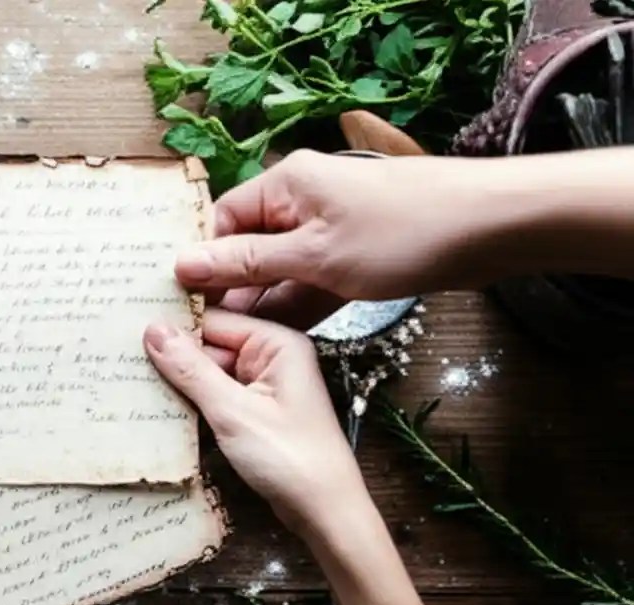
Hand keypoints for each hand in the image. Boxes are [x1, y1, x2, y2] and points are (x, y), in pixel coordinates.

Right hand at [144, 311, 368, 534]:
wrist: (326, 513)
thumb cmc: (291, 458)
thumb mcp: (233, 411)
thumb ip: (191, 369)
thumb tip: (153, 329)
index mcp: (276, 343)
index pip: (214, 319)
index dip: (173, 324)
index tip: (126, 327)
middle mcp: (271, 358)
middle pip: (209, 345)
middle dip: (171, 355)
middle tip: (121, 358)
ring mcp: (263, 387)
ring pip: (209, 373)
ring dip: (178, 381)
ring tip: (130, 379)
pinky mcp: (255, 413)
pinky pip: (216, 396)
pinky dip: (192, 402)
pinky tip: (160, 405)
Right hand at [179, 150, 498, 327]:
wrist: (492, 227)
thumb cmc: (401, 232)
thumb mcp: (313, 255)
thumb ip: (246, 263)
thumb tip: (183, 264)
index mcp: (285, 186)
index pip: (223, 221)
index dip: (204, 262)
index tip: (186, 304)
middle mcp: (303, 204)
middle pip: (249, 249)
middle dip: (231, 290)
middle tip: (205, 336)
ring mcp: (332, 233)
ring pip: (282, 272)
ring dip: (264, 306)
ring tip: (234, 347)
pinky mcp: (357, 259)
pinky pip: (313, 285)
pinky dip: (299, 308)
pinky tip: (277, 341)